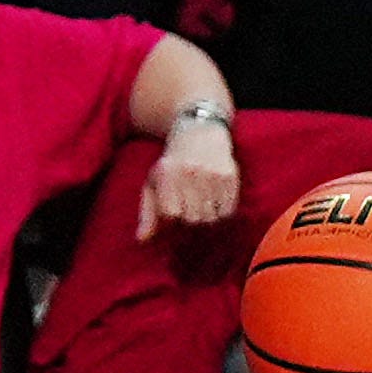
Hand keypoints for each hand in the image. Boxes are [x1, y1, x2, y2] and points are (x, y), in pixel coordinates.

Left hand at [138, 112, 240, 236]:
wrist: (201, 131)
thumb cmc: (173, 163)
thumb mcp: (154, 182)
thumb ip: (147, 213)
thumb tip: (141, 240)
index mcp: (167, 173)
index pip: (171, 214)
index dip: (173, 216)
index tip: (173, 207)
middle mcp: (190, 171)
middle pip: (192, 219)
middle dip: (190, 217)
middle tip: (190, 203)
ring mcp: (212, 174)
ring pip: (211, 218)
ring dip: (207, 216)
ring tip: (202, 200)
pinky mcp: (230, 176)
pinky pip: (227, 211)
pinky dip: (222, 211)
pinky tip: (215, 197)